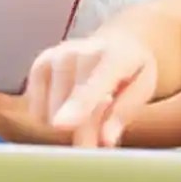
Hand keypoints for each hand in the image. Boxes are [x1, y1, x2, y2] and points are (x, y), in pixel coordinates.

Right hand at [26, 31, 156, 147]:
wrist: (117, 40)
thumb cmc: (131, 69)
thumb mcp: (142, 88)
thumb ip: (123, 113)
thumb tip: (105, 141)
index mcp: (113, 57)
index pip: (92, 86)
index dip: (78, 105)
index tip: (62, 125)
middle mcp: (76, 52)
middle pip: (68, 112)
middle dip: (85, 131)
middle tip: (102, 127)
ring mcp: (53, 58)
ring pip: (50, 117)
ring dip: (69, 124)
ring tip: (90, 104)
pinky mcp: (38, 67)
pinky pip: (38, 114)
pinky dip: (53, 116)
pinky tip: (71, 101)